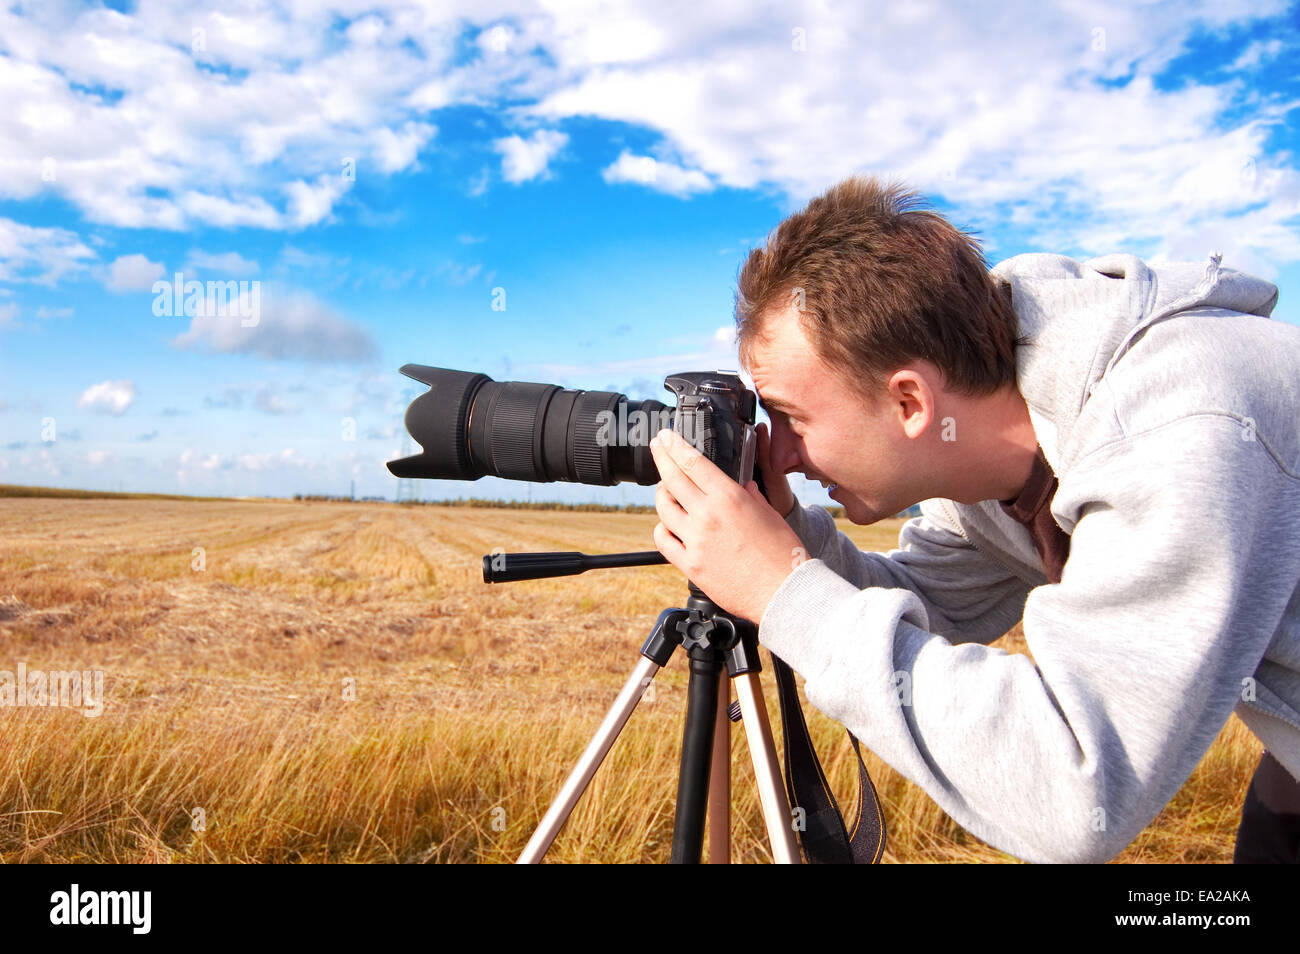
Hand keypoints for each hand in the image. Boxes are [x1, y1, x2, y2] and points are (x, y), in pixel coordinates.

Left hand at [649, 428, 805, 621]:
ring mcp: (696, 540)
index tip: (666, 437)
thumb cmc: (784, 555)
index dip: (674, 445)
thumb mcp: (770, 514)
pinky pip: (663, 540)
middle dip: (661, 457)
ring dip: (661, 494)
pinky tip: (666, 525)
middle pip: (672, 479)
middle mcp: (708, 515)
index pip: (693, 463)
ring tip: (665, 489)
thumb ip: (751, 497)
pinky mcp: (690, 565)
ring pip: (663, 509)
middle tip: (657, 448)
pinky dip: (661, 528)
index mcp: (730, 498)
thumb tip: (742, 487)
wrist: (783, 592)